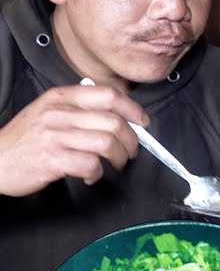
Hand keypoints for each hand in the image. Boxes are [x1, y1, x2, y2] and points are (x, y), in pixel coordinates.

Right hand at [0, 83, 147, 196]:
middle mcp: (58, 113)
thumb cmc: (26, 140)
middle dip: (131, 141)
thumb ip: (80, 109)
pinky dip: (97, 174)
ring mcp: (54, 136)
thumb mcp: (48, 112)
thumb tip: (120, 117)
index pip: (108, 94)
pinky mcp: (52, 159)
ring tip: (113, 164)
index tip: (142, 122)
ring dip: (118, 158)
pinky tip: (91, 176)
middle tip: (130, 151)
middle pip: (114, 121)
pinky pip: (90, 164)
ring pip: (106, 143)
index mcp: (61, 97)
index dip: (133, 109)